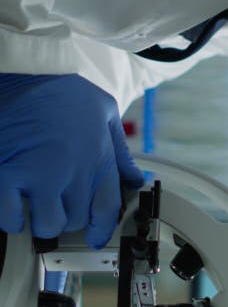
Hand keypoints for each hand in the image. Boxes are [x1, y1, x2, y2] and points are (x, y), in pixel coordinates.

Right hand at [0, 74, 143, 247]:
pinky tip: (11, 204)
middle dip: (68, 218)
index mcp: (100, 160)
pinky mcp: (9, 172)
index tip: (96, 236)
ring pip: (46, 223)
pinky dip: (10, 216)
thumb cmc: (65, 91)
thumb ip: (121, 153)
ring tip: (35, 204)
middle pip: (76, 220)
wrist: (30, 70)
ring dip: (40, 220)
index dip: (102, 229)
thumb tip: (136, 179)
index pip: (108, 209)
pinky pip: (10, 215)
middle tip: (57, 206)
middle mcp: (75, 171)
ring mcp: (41, 174)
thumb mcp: (107, 115)